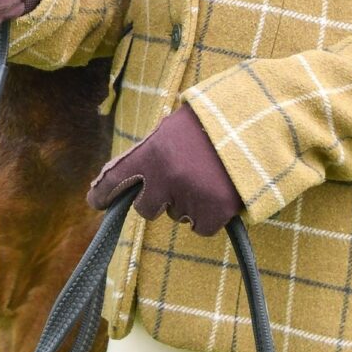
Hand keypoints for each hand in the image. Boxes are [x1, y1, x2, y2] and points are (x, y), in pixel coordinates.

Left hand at [87, 104, 241, 236]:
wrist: (256, 124)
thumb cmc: (209, 124)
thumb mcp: (171, 129)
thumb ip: (148, 153)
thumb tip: (122, 176)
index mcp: (153, 152)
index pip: (116, 177)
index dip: (103, 192)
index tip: (95, 201)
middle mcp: (167, 177)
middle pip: (146, 207)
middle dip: (156, 198)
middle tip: (177, 178)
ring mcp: (192, 196)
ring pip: (176, 215)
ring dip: (186, 202)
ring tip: (206, 175)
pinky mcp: (216, 212)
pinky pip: (200, 227)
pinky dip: (207, 216)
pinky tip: (217, 192)